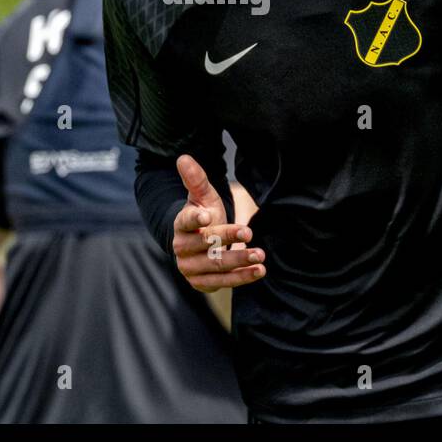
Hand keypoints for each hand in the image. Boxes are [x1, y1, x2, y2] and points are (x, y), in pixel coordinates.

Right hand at [172, 154, 265, 291]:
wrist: (201, 245)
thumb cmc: (205, 215)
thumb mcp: (203, 197)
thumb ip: (196, 179)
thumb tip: (183, 157)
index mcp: (181, 224)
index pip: (186, 221)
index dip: (196, 218)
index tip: (209, 215)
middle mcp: (182, 248)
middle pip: (206, 244)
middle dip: (227, 239)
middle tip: (249, 232)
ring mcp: (190, 267)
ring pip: (216, 265)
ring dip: (239, 260)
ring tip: (260, 254)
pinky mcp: (201, 283)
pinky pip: (223, 281)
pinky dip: (242, 277)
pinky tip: (259, 270)